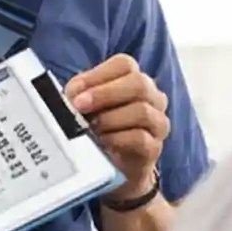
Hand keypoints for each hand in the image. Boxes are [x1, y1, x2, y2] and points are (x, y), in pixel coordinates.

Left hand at [64, 55, 168, 201]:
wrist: (113, 165)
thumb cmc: (100, 126)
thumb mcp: (86, 106)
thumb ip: (79, 94)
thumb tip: (73, 95)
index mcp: (134, 78)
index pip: (125, 65)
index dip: (98, 75)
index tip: (75, 91)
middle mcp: (153, 96)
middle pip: (138, 84)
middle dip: (104, 94)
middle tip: (79, 107)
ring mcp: (158, 122)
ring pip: (141, 111)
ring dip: (109, 119)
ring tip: (90, 127)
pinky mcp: (155, 147)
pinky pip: (140, 138)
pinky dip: (116, 138)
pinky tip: (101, 142)